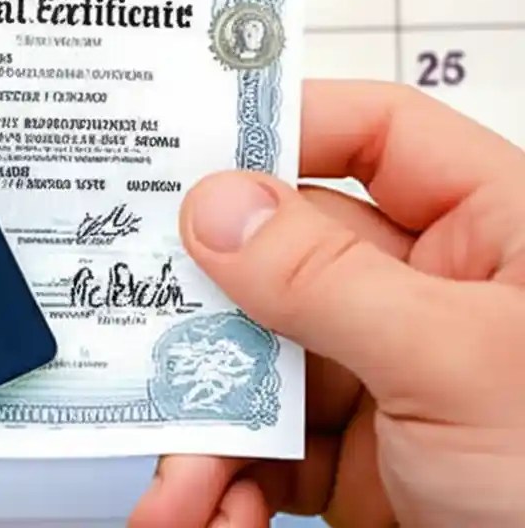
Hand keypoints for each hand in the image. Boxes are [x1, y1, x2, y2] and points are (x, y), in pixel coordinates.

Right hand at [129, 80, 524, 527]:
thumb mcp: (455, 363)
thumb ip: (328, 280)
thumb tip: (216, 206)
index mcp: (488, 234)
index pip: (377, 136)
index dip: (284, 125)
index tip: (179, 146)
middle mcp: (428, 295)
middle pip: (281, 260)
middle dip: (204, 318)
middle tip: (127, 322)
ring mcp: (387, 379)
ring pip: (258, 366)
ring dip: (202, 426)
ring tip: (173, 488)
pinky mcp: (357, 459)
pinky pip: (265, 449)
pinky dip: (224, 483)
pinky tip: (207, 513)